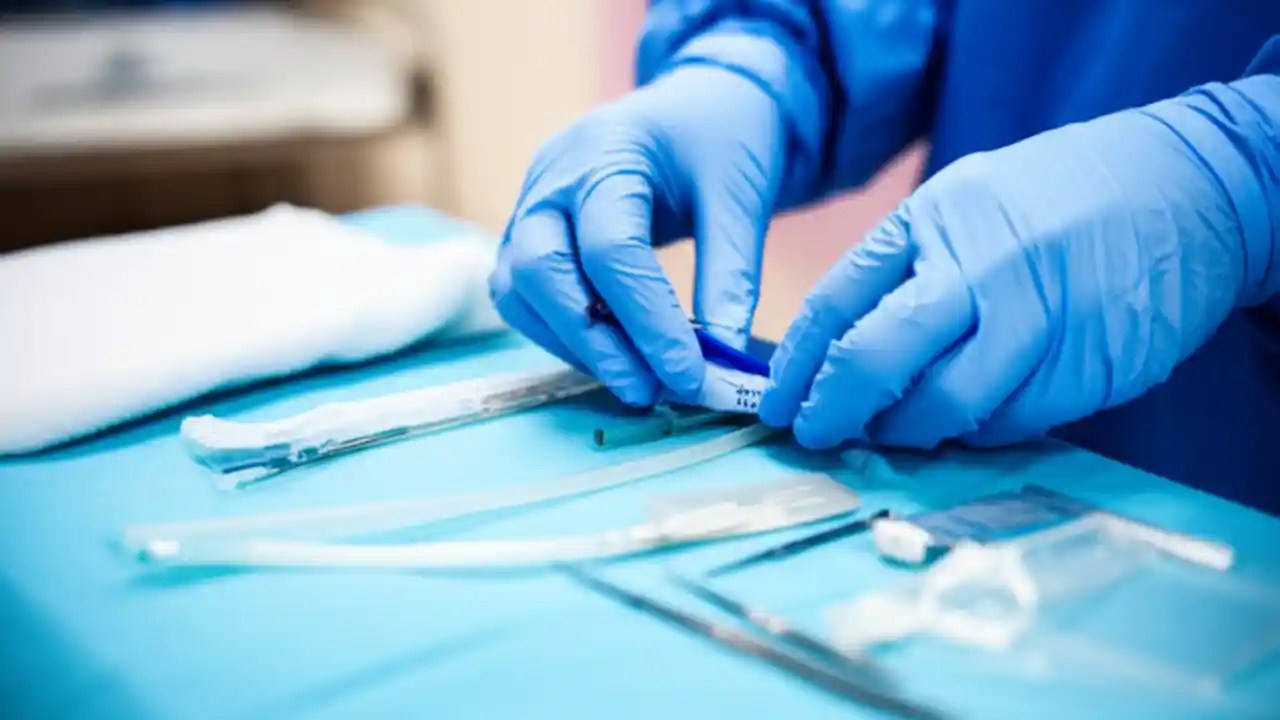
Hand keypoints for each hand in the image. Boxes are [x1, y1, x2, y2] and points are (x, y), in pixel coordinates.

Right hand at [488, 66, 785, 405]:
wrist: (698, 103)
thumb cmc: (722, 135)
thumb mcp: (742, 195)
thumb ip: (730, 276)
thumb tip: (723, 364)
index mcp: (605, 152)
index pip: (610, 251)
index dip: (647, 321)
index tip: (689, 376)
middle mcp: (551, 179)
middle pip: (540, 272)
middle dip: (594, 344)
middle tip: (651, 392)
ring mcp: (532, 206)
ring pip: (519, 292)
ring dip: (574, 346)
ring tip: (638, 383)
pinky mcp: (531, 233)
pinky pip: (526, 296)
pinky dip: (565, 334)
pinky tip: (614, 357)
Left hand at [760, 106, 1248, 448]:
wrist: (1187, 186)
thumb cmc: (1053, 201)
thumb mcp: (964, 203)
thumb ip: (904, 271)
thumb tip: (833, 356)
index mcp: (935, 221)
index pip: (838, 302)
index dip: (797, 363)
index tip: (777, 404)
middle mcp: (981, 269)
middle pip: (879, 358)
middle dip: (835, 410)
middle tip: (816, 436)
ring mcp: (1038, 320)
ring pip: (945, 407)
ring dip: (906, 430)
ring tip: (894, 428)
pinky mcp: (1086, 367)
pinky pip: (1009, 422)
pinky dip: (976, 429)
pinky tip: (969, 416)